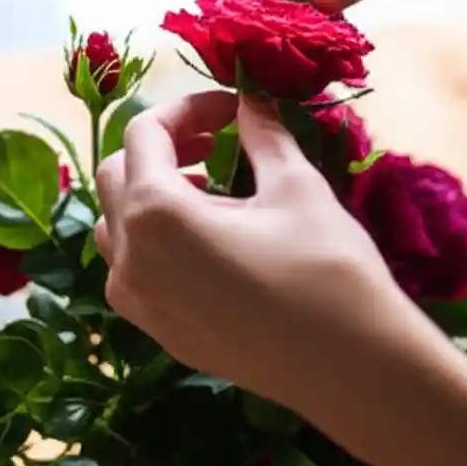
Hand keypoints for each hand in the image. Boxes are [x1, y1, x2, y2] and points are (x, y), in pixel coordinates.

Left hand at [93, 91, 403, 401]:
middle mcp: (130, 258)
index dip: (187, 107)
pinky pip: (133, 270)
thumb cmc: (327, 270)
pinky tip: (211, 241)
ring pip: (116, 226)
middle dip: (164, 147)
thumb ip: (262, 133)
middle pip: (118, 175)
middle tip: (218, 139)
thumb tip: (251, 97)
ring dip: (153, 194)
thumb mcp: (295, 186)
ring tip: (212, 190)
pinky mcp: (158, 332)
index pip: (145, 133)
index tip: (231, 106)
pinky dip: (156, 240)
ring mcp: (138, 303)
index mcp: (156, 213)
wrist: (350, 367)